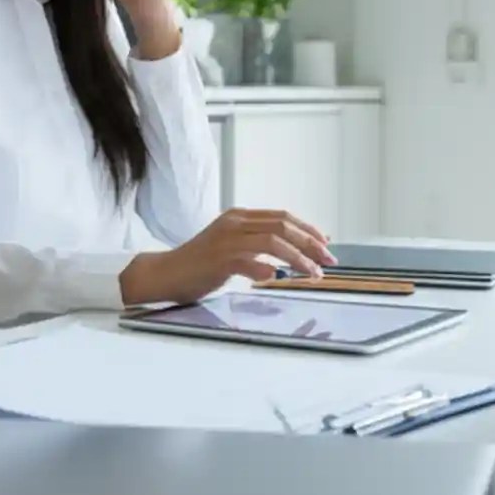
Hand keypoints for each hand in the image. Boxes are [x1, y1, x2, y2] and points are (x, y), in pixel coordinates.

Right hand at [120, 209, 336, 305]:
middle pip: (283, 226)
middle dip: (311, 243)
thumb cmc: (200, 264)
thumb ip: (258, 246)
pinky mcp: (218, 259)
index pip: (282, 216)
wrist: (165, 274)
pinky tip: (278, 278)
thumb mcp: (233, 247)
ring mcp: (226, 240)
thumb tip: (291, 255)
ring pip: (273, 242)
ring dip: (298, 258)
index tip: (326, 243)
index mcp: (240, 217)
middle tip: (329, 260)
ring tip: (313, 273)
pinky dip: (267, 269)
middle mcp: (235, 223)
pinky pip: (249, 262)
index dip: (307, 229)